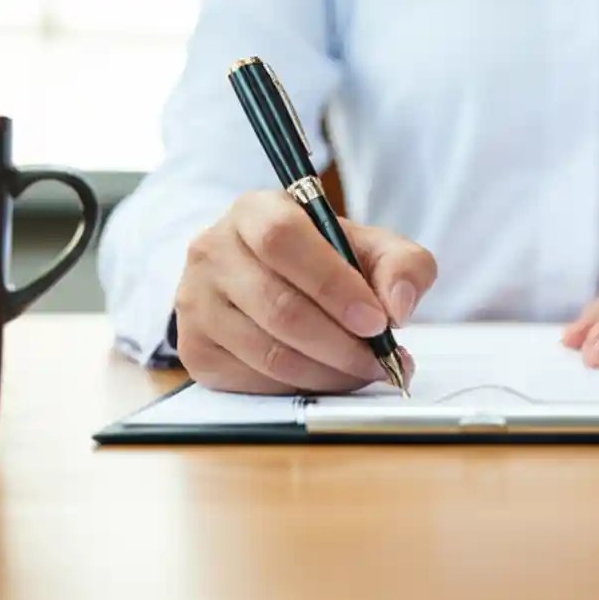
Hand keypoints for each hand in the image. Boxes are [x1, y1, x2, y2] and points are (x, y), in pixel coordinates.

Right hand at [174, 190, 436, 393]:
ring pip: (268, 352)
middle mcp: (213, 251)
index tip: (376, 321)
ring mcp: (195, 301)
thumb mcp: (374, 249)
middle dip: (341, 344)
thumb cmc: (327, 261)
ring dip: (328, 373)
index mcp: (255, 211)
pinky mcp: (194, 347)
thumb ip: (403, 266)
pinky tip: (326, 377)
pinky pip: (253, 380)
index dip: (333, 285)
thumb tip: (398, 306)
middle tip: (380, 360)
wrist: (276, 282)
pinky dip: (301, 388)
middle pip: (279, 307)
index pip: (284, 240)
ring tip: (363, 371)